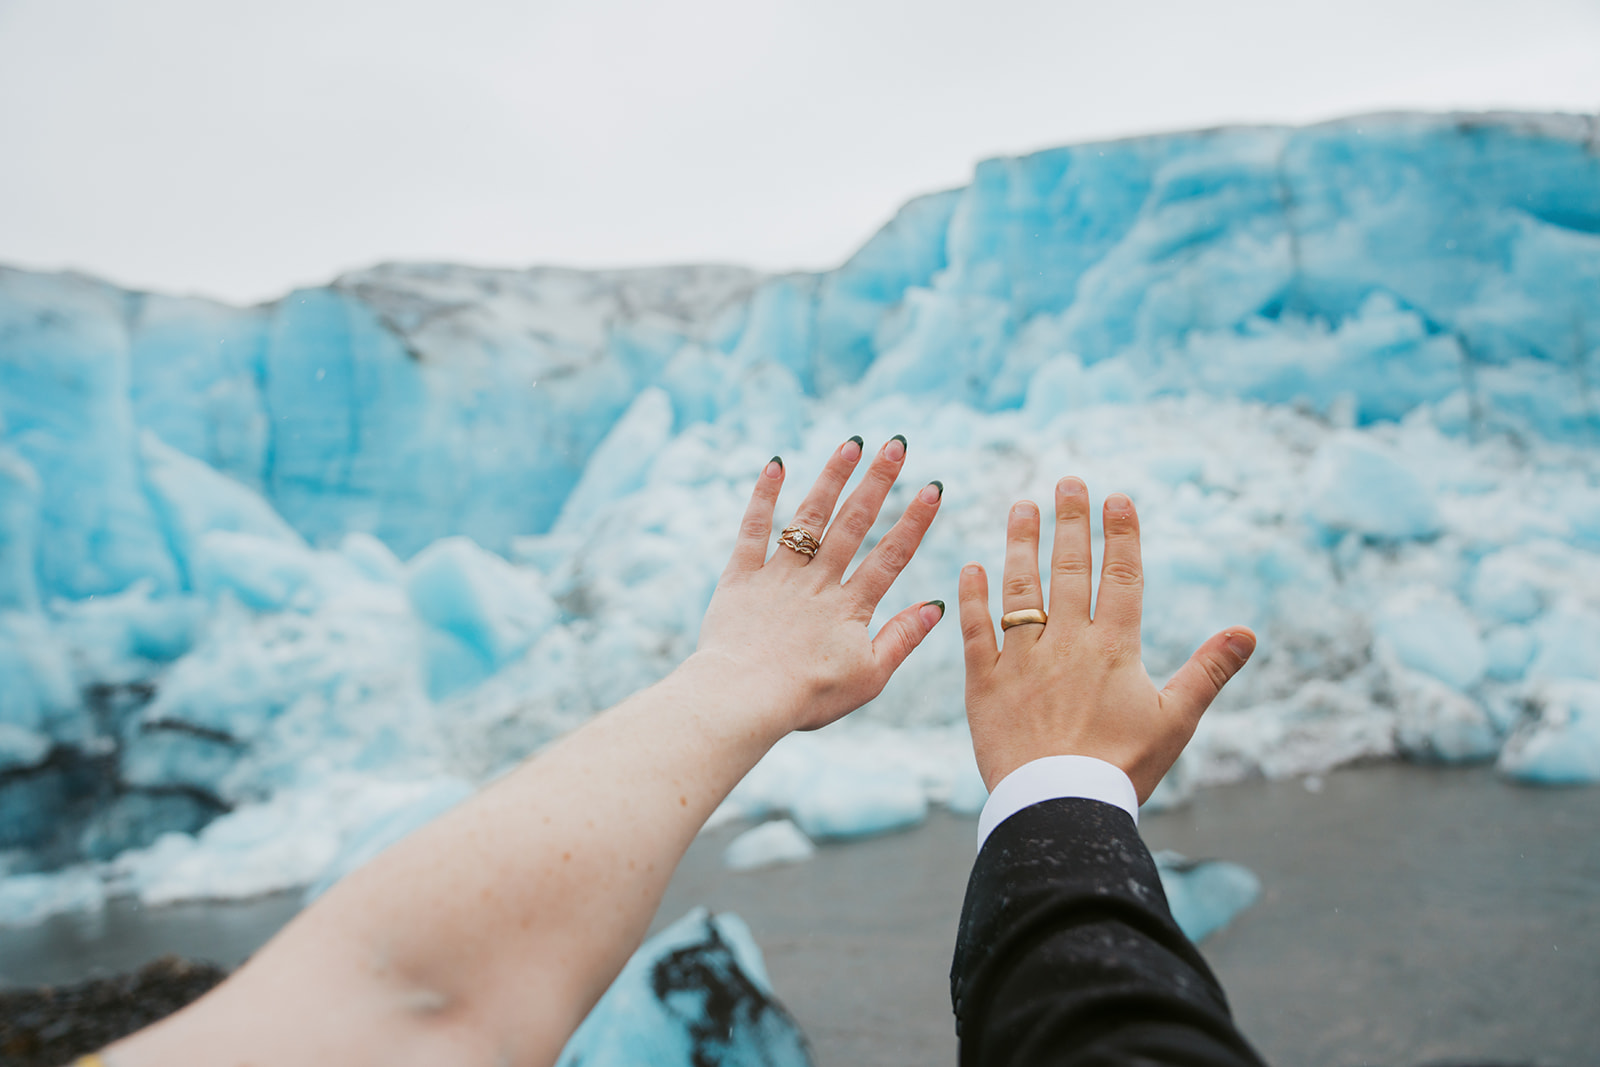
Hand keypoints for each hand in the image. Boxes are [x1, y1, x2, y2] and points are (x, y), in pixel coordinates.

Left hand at [693, 436, 944, 733]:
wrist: (743, 699)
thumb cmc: (808, 696)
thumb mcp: (868, 677)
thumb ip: (902, 638)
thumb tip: (937, 605)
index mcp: (850, 607)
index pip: (891, 556)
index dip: (915, 521)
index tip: (934, 487)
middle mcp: (817, 582)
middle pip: (853, 524)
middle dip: (878, 482)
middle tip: (897, 444)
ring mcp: (778, 576)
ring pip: (809, 517)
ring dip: (831, 478)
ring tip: (851, 444)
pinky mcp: (740, 577)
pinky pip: (753, 530)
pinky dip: (763, 496)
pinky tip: (776, 464)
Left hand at [959, 477, 1254, 802]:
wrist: (1058, 806)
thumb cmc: (1123, 768)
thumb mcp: (1176, 720)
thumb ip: (1209, 671)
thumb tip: (1248, 632)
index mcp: (1114, 648)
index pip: (1120, 576)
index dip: (1119, 535)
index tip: (1116, 498)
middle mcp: (1066, 643)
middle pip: (1069, 569)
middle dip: (1069, 522)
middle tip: (1067, 482)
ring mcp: (1022, 659)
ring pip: (1019, 588)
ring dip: (1020, 544)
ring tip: (1020, 507)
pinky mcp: (985, 683)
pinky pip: (975, 631)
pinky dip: (972, 597)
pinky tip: (971, 567)